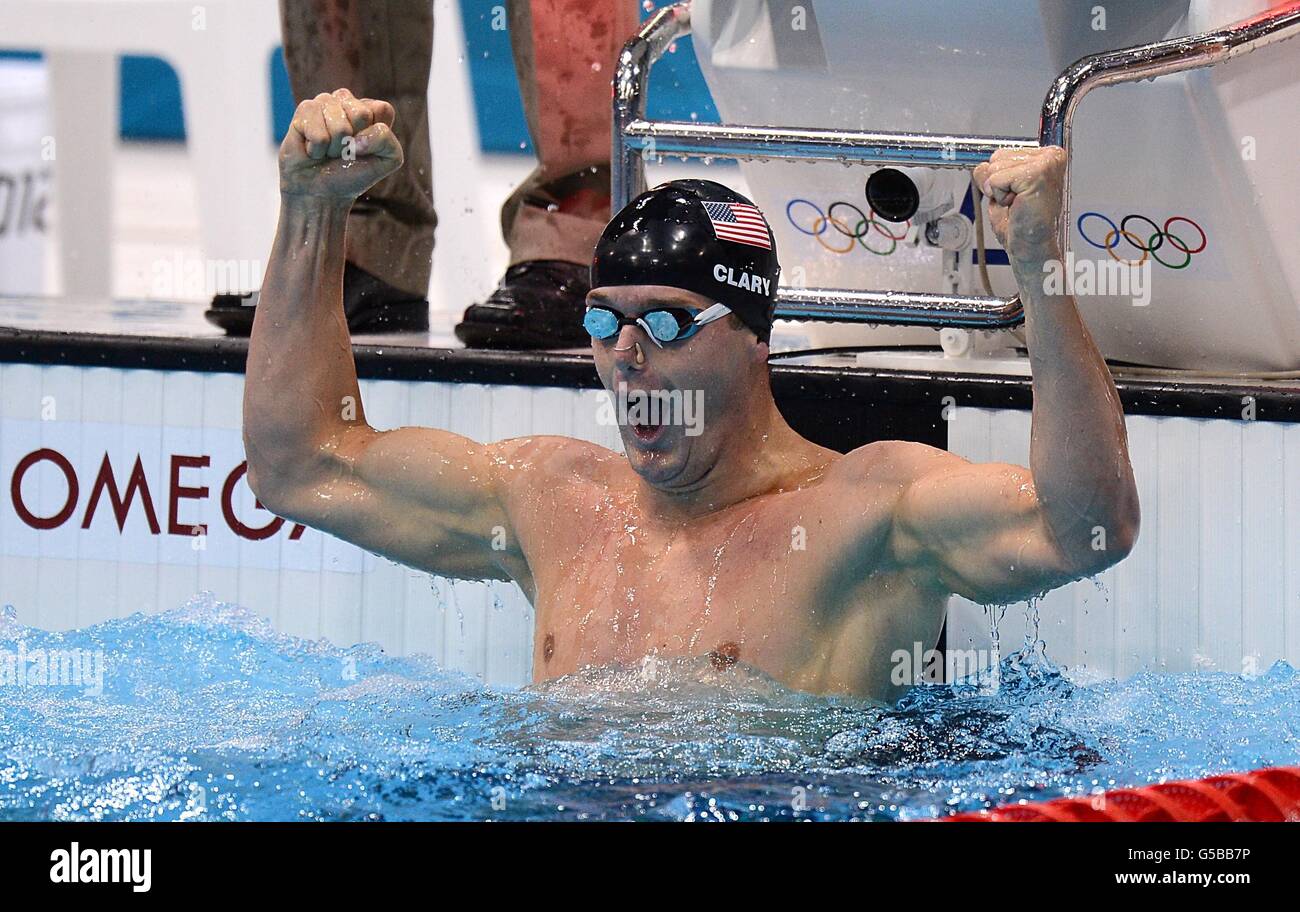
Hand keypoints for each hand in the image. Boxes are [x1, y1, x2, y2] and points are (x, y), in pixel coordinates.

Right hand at [279, 88, 401, 203]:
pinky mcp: (305, 110)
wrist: (321, 192)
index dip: (374, 136)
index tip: (365, 149)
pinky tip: (313, 149)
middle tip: (344, 152)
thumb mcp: (387, 160)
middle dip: (353, 143)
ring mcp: (325, 102)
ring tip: (328, 151)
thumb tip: (357, 137)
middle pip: (361, 115)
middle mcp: (347, 101)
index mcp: (371, 109)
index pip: (382, 110)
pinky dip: (317, 150)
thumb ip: (387, 141)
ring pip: (340, 127)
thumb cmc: (353, 173)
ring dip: (335, 148)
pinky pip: (318, 135)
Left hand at [972, 146, 1065, 262]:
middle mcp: (1050, 156)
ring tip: (1018, 203)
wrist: (1031, 246)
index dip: (999, 178)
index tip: (1016, 194)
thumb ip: (990, 172)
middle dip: (998, 183)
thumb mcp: (1000, 190)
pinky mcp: (1036, 174)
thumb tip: (980, 166)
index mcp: (1045, 156)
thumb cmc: (1021, 222)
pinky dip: (1000, 196)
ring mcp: (1045, 163)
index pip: (1001, 154)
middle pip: (997, 157)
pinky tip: (1018, 205)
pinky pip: (996, 180)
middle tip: (1017, 201)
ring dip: (999, 191)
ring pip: (995, 167)